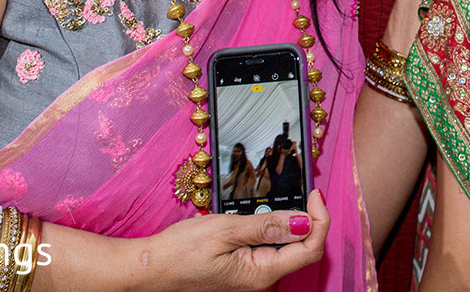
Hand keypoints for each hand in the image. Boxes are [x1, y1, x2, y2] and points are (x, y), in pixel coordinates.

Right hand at [136, 191, 328, 291]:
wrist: (149, 269)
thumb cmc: (179, 252)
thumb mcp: (225, 230)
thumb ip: (266, 225)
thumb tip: (303, 222)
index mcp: (261, 273)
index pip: (310, 248)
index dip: (320, 219)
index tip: (315, 193)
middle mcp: (261, 278)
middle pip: (303, 248)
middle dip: (310, 219)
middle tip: (306, 191)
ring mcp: (252, 274)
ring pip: (287, 247)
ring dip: (292, 222)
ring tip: (285, 198)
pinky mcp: (244, 267)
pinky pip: (270, 248)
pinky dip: (275, 228)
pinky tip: (265, 214)